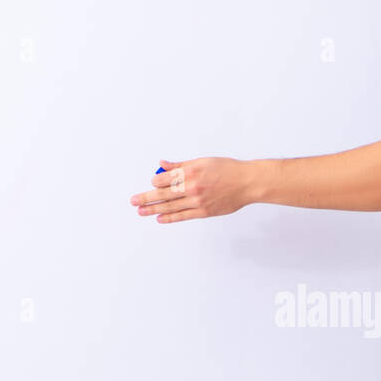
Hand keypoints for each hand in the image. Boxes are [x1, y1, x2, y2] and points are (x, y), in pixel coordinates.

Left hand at [130, 157, 254, 222]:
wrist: (247, 183)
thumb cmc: (227, 170)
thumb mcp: (202, 161)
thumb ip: (180, 166)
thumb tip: (162, 165)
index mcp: (190, 172)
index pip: (164, 179)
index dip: (155, 182)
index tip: (152, 184)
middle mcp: (192, 187)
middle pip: (162, 194)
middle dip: (146, 198)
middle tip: (133, 201)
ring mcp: (197, 201)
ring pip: (170, 207)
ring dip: (153, 209)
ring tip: (141, 211)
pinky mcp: (204, 211)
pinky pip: (183, 216)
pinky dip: (170, 218)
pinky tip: (160, 218)